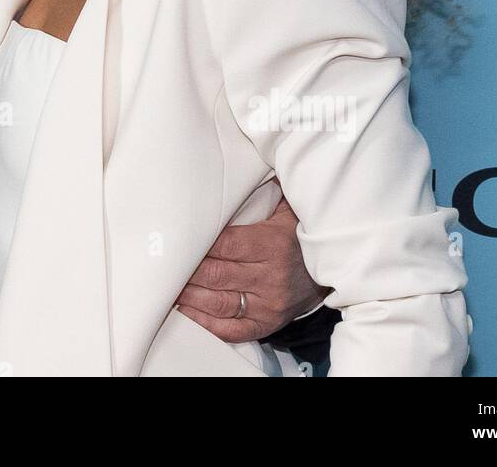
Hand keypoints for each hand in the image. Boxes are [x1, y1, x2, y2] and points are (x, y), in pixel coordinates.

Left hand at [174, 190, 329, 342]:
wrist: (335, 266)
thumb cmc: (300, 231)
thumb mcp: (286, 205)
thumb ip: (259, 191)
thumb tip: (232, 166)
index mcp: (272, 244)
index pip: (223, 245)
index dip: (196, 245)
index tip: (174, 241)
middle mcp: (271, 277)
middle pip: (216, 274)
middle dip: (184, 271)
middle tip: (161, 264)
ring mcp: (269, 303)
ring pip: (218, 303)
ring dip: (188, 296)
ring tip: (165, 287)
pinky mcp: (268, 323)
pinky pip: (231, 329)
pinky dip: (205, 323)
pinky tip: (187, 312)